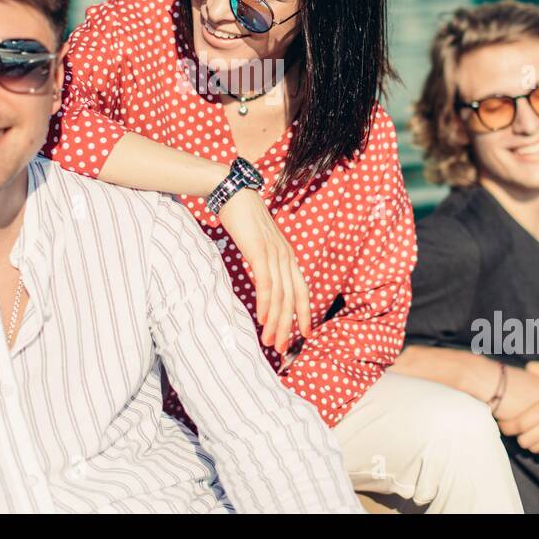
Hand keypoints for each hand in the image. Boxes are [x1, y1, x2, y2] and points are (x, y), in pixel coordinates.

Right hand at [216, 188, 311, 354]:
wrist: (233, 191)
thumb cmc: (243, 217)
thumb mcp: (259, 242)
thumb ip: (264, 260)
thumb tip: (263, 278)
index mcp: (287, 255)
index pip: (301, 289)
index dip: (305, 313)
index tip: (304, 334)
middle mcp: (285, 256)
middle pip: (292, 298)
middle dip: (288, 326)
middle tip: (281, 348)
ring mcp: (274, 253)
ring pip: (281, 295)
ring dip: (276, 321)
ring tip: (270, 340)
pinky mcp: (260, 250)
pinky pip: (266, 282)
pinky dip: (266, 302)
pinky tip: (263, 317)